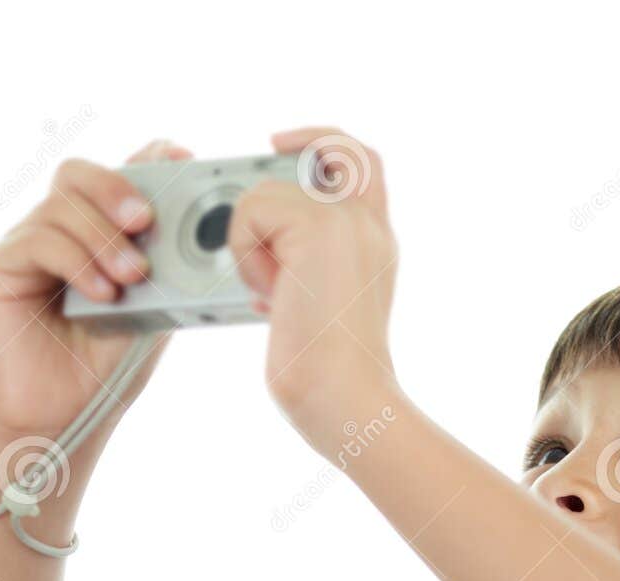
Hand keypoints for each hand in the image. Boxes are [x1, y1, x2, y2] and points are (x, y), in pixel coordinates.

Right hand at [0, 138, 193, 445]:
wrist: (64, 420)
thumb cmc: (106, 369)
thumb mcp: (153, 313)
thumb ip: (167, 270)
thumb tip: (203, 233)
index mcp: (97, 234)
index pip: (117, 175)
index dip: (147, 158)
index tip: (182, 162)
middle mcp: (58, 231)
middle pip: (79, 174)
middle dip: (117, 189)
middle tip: (146, 221)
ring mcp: (26, 246)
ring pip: (60, 208)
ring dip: (102, 238)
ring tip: (130, 278)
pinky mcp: (1, 269)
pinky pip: (38, 241)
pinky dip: (76, 261)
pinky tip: (101, 293)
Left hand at [227, 127, 400, 454]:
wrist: (346, 400)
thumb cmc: (329, 379)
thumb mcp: (318, 309)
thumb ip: (305, 269)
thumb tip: (264, 259)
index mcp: (376, 243)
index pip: (363, 162)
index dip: (324, 141)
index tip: (283, 147)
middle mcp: (370, 225)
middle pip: (339, 145)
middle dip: (295, 147)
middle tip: (265, 167)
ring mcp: (348, 222)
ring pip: (270, 189)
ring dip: (251, 238)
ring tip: (267, 290)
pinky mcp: (319, 229)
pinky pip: (251, 210)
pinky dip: (244, 253)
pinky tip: (264, 296)